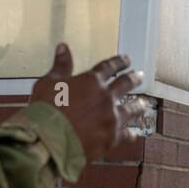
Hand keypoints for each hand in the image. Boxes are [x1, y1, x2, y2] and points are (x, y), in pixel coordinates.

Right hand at [30, 43, 147, 163]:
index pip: (109, 67)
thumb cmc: (45, 110)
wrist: (49, 140)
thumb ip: (60, 66)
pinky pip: (126, 135)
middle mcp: (106, 97)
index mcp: (91, 81)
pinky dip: (131, 134)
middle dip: (133, 78)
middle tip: (139, 76)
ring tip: (143, 103)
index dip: (119, 62)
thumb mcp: (49, 83)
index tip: (126, 60)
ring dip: (138, 105)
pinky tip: (134, 134)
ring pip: (132, 109)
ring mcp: (111, 118)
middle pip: (125, 84)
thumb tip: (63, 47)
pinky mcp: (112, 138)